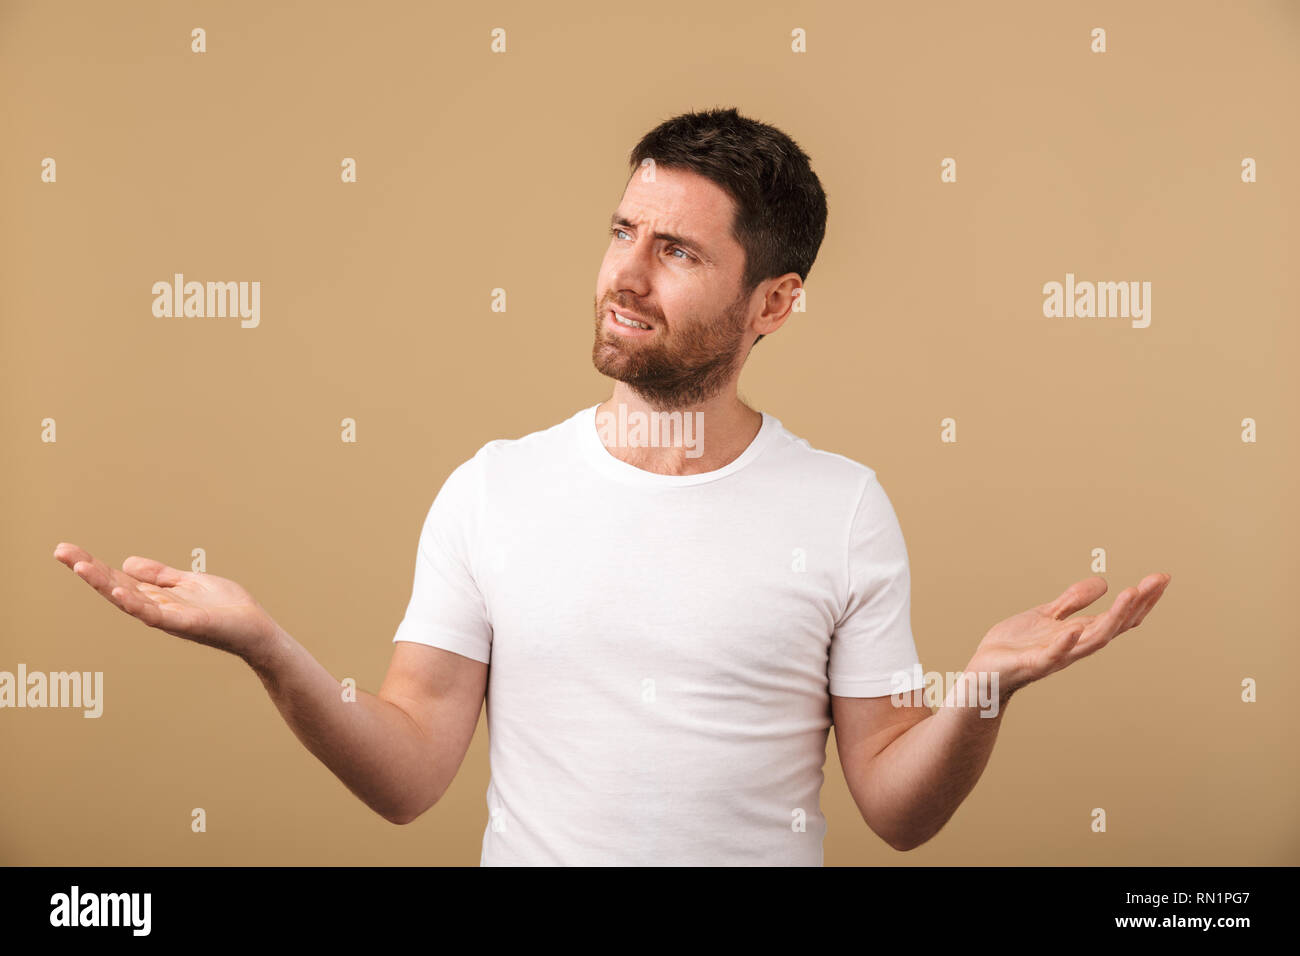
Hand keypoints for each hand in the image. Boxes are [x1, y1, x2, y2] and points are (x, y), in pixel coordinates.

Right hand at [52, 542, 277, 661]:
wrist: (256, 630)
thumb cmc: (227, 609)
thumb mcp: (189, 582)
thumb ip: (161, 575)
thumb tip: (127, 562)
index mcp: (157, 597)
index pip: (118, 578)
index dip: (94, 565)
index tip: (66, 550)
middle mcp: (157, 609)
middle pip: (115, 586)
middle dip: (89, 570)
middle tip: (60, 551)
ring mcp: (169, 618)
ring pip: (129, 600)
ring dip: (104, 584)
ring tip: (81, 566)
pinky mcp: (186, 625)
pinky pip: (156, 615)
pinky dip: (136, 604)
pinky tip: (119, 591)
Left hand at [966, 573, 1170, 701]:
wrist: (983, 671)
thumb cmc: (1015, 647)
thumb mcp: (1046, 615)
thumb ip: (1072, 601)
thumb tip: (1104, 582)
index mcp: (1078, 633)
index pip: (1117, 617)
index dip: (1141, 600)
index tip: (1161, 578)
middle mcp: (1074, 646)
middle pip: (1114, 626)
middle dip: (1137, 604)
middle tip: (1157, 581)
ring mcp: (1056, 656)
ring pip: (1093, 640)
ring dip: (1113, 618)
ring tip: (1130, 594)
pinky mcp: (1033, 664)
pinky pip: (1052, 655)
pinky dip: (1065, 643)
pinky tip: (1074, 628)